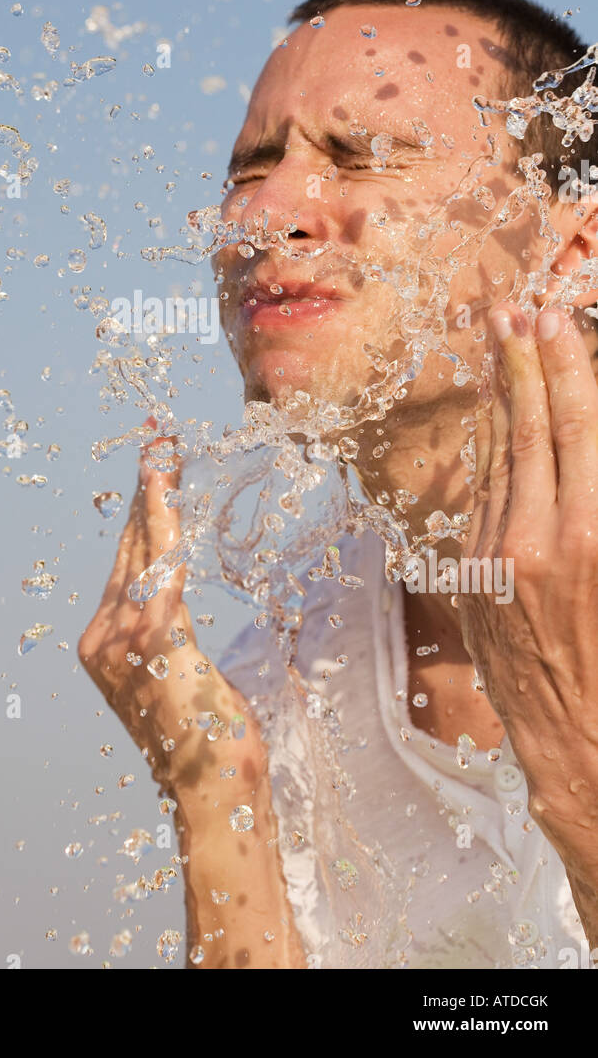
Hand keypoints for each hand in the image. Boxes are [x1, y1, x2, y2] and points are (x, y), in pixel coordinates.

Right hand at [78, 420, 265, 802]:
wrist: (212, 795)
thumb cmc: (211, 746)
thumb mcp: (186, 679)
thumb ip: (174, 641)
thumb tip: (177, 618)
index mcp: (106, 646)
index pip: (124, 564)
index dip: (139, 515)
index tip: (151, 469)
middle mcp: (102, 638)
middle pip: (127, 546)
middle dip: (144, 490)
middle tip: (157, 440)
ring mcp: (121, 639)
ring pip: (141, 548)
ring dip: (155, 494)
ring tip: (163, 450)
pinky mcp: (154, 638)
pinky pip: (162, 565)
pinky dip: (165, 522)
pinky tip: (169, 490)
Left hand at [458, 304, 597, 890]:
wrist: (583, 745)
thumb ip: (596, 493)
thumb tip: (587, 439)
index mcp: (593, 537)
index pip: (578, 429)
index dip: (566, 370)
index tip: (556, 322)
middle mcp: (538, 542)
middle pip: (531, 430)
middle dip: (524, 366)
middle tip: (514, 312)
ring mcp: (497, 561)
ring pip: (496, 457)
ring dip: (496, 397)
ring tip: (496, 346)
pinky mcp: (472, 579)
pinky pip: (479, 496)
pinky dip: (483, 449)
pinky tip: (486, 415)